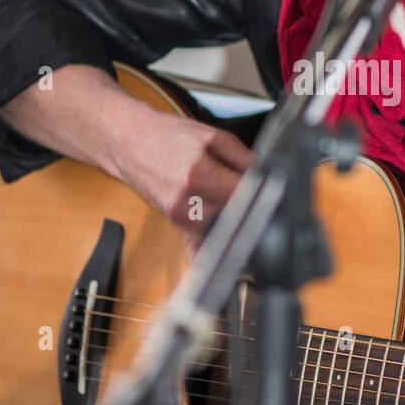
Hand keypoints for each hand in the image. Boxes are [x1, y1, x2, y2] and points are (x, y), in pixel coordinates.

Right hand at [117, 111, 254, 255]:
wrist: (131, 144)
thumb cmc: (167, 137)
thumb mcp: (211, 135)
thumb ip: (242, 157)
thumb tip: (267, 175)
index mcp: (197, 175)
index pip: (243, 195)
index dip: (263, 193)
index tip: (273, 191)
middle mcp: (187, 201)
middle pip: (235, 216)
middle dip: (252, 208)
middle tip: (263, 200)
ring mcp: (179, 217)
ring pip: (223, 231)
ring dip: (237, 224)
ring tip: (244, 209)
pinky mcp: (176, 225)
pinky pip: (198, 249)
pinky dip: (213, 255)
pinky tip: (226, 269)